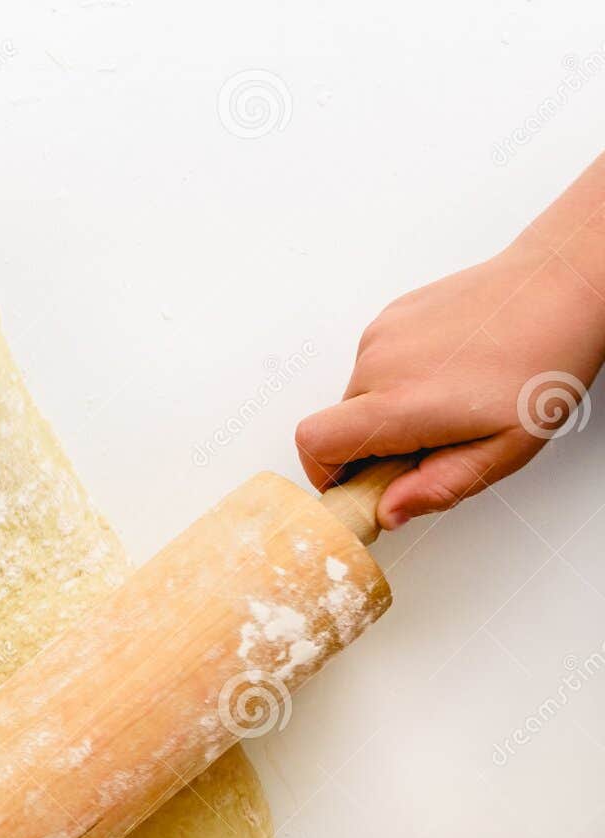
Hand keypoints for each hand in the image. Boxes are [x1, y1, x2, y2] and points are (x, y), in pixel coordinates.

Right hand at [296, 240, 603, 529]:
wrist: (560, 288)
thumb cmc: (542, 367)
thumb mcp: (504, 449)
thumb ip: (438, 486)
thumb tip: (387, 512)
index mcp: (401, 404)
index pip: (315, 443)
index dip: (325, 472)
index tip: (359, 482)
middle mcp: (379, 364)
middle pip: (337, 424)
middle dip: (371, 445)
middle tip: (429, 444)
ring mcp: (381, 334)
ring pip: (357, 394)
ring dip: (386, 409)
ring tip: (446, 400)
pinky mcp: (391, 316)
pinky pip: (373, 363)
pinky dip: (396, 378)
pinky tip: (445, 370)